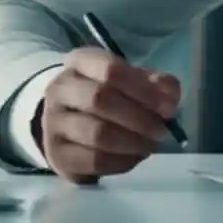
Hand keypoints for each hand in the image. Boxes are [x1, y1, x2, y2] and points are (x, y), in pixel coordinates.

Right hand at [38, 47, 180, 184]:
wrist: (67, 122)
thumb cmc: (107, 94)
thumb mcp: (130, 80)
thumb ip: (154, 84)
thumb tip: (170, 96)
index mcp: (80, 61)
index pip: (112, 69)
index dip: (144, 89)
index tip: (168, 107)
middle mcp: (60, 88)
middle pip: (101, 100)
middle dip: (139, 118)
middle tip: (161, 131)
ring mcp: (53, 122)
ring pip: (97, 133)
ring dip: (132, 142)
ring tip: (149, 145)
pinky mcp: (57, 155)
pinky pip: (93, 160)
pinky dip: (121, 161)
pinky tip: (134, 157)